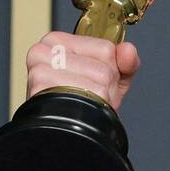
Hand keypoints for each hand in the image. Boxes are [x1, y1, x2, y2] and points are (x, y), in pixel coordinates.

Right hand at [25, 31, 139, 111]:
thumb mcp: (108, 80)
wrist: (65, 130)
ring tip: (84, 104)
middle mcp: (45, 51)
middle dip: (104, 89)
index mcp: (57, 40)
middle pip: (103, 69)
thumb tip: (128, 50)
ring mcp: (41, 69)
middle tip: (90, 97)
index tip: (94, 79)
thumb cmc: (82, 102)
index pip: (106, 49)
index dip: (110, 70)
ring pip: (98, 84)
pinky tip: (78, 111)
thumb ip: (125, 63)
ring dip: (99, 102)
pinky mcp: (42, 88)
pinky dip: (92, 110)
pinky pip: (87, 98)